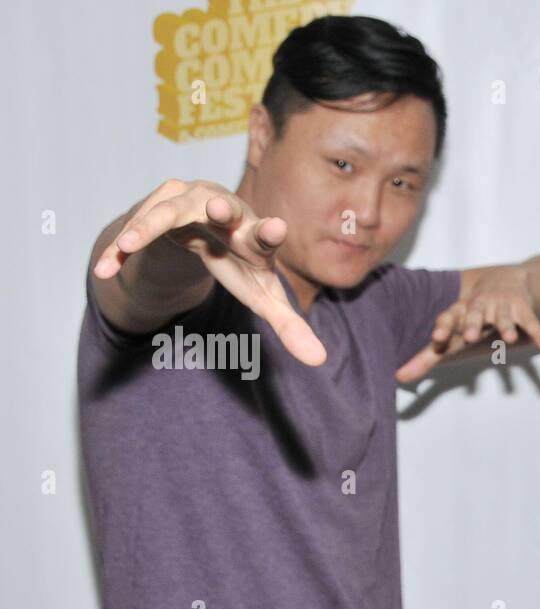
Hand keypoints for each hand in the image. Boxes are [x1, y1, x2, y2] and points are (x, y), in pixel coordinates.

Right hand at [92, 178, 325, 365]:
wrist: (206, 225)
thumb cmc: (242, 262)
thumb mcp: (263, 295)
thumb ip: (289, 325)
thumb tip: (319, 361)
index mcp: (253, 234)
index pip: (265, 234)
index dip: (270, 233)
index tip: (277, 228)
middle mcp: (223, 209)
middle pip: (220, 207)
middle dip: (218, 208)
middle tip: (218, 209)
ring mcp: (187, 201)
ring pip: (166, 213)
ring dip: (147, 227)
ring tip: (128, 245)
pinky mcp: (156, 206)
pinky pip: (135, 229)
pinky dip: (119, 250)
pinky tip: (103, 271)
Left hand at [395, 265, 539, 383]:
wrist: (506, 280)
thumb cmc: (471, 315)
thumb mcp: (451, 333)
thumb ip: (426, 357)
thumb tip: (398, 378)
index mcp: (460, 312)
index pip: (448, 318)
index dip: (443, 328)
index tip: (436, 339)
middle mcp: (480, 307)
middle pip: (475, 315)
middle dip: (473, 325)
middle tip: (469, 337)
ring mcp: (503, 307)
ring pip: (505, 319)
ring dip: (506, 327)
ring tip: (508, 340)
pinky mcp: (524, 310)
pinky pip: (531, 323)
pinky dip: (538, 335)